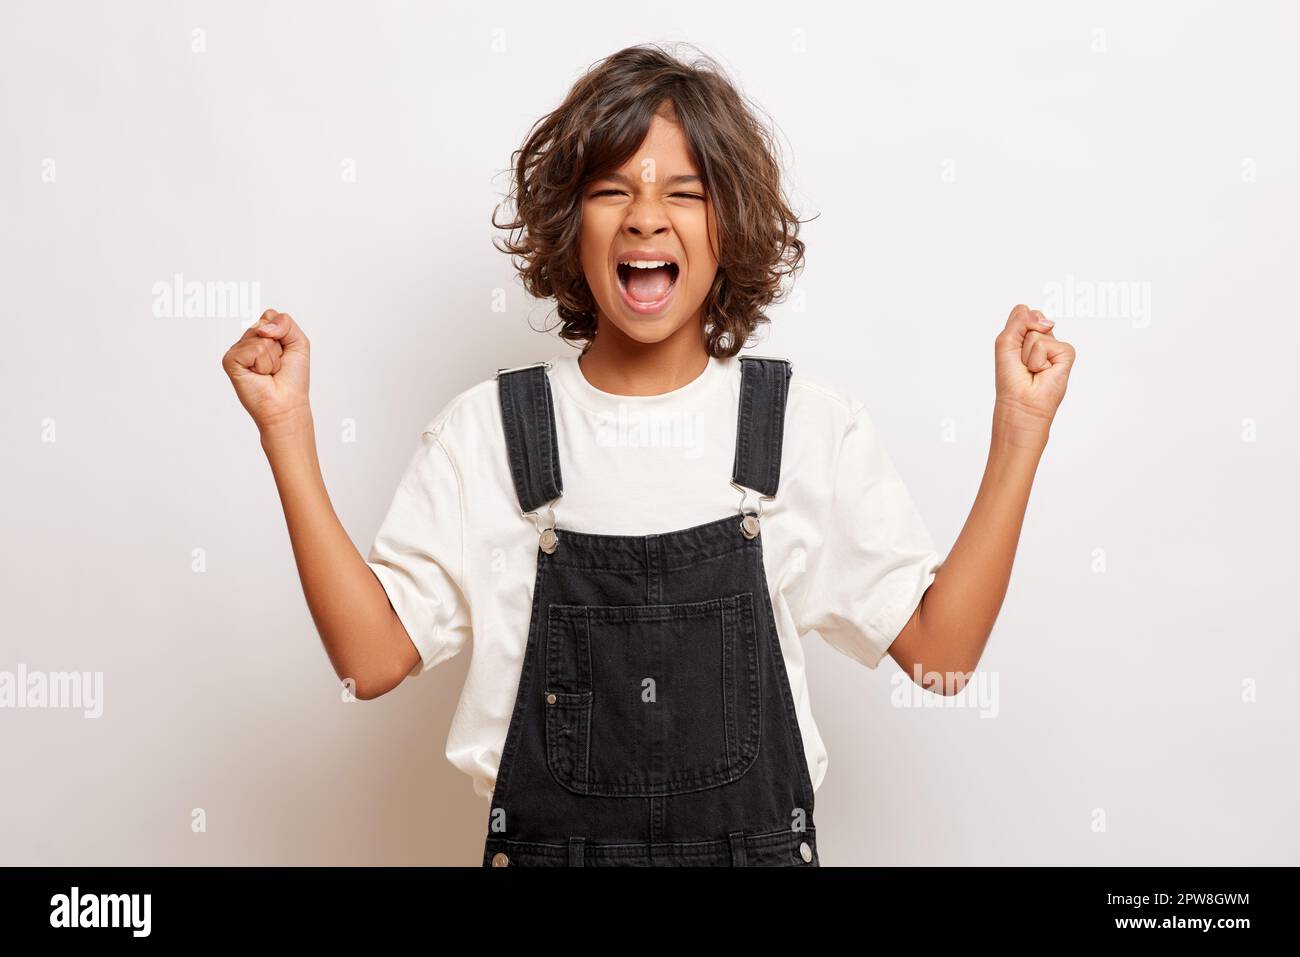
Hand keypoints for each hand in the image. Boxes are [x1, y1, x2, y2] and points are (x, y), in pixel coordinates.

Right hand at [221, 309, 311, 433]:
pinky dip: (263, 363)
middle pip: (265, 324)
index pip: (270, 315)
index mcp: (260, 335)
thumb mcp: (299, 342)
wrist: (287, 403)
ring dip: (272, 358)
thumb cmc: (292, 377)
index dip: (284, 333)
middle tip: (276, 365)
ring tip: (268, 372)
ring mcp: (237, 350)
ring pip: (260, 337)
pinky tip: (259, 375)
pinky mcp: (230, 360)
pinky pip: (253, 349)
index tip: (284, 353)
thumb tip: (262, 327)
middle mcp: (247, 341)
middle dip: (279, 346)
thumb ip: (285, 322)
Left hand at [992, 304, 1075, 448]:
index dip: (1015, 328)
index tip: (1012, 350)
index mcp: (1026, 336)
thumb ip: (1021, 321)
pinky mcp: (1066, 355)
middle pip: (1032, 318)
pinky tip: (1042, 372)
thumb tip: (1047, 320)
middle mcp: (1042, 339)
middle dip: (1020, 340)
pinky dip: (1038, 360)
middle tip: (1021, 361)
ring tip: (1031, 369)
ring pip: (1038, 333)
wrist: (1020, 403)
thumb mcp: (1006, 341)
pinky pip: (1048, 344)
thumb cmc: (1010, 378)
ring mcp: (1055, 347)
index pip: (1023, 312)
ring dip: (1027, 354)